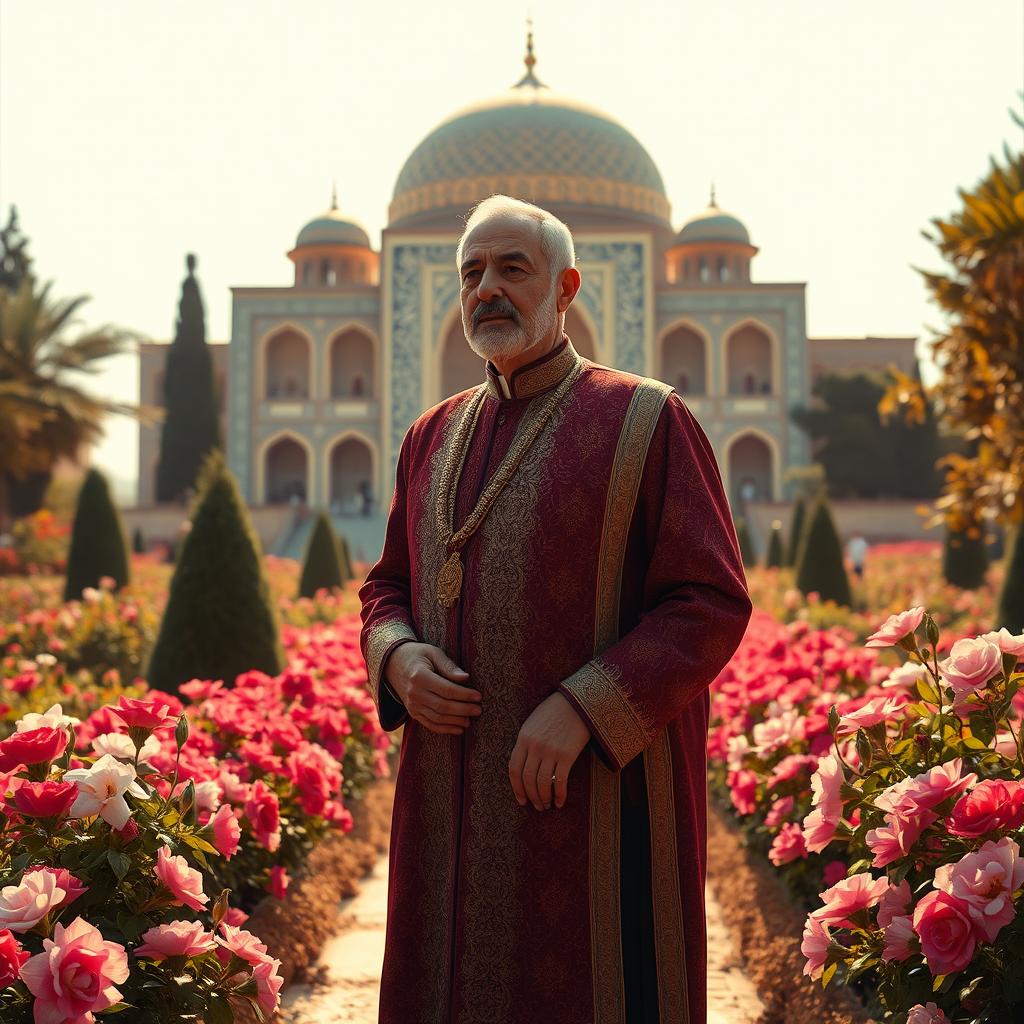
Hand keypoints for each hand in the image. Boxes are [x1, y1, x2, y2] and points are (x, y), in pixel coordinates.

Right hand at [384, 642, 481, 735]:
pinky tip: (459, 729)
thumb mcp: (433, 653)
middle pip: (443, 706)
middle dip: (463, 710)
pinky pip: (430, 724)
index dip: (464, 695)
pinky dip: (445, 729)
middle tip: (479, 710)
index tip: (478, 696)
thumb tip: (466, 678)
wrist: (393, 664)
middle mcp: (414, 693)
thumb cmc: (418, 655)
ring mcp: (412, 705)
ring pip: (438, 718)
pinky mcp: (413, 713)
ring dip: (456, 721)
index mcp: (419, 676)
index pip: (446, 690)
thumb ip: (449, 666)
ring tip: (471, 720)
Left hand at [509, 691, 590, 810]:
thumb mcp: (533, 723)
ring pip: (542, 783)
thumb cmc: (555, 712)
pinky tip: (560, 801)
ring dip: (544, 798)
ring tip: (547, 805)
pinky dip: (559, 795)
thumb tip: (524, 767)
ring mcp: (550, 750)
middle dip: (531, 797)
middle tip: (537, 806)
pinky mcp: (567, 754)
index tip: (521, 800)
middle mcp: (535, 746)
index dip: (516, 788)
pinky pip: (560, 781)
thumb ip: (526, 743)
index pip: (514, 769)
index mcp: (523, 738)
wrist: (577, 702)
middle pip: (527, 779)